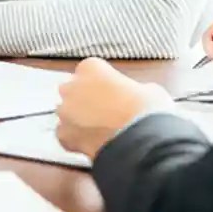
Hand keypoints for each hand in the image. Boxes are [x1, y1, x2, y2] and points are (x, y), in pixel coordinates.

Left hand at [55, 58, 172, 158]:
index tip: (113, 92)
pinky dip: (76, 139)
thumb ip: (132, 88)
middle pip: (73, 90)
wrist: (140, 142)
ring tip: (100, 131)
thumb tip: (135, 96)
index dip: (102, 83)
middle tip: (105, 112)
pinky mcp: (64, 136)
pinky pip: (66, 136)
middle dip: (85, 99)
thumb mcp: (148, 89)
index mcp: (91, 67)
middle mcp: (72, 86)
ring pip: (67, 113)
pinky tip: (92, 143)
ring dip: (79, 119)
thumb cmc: (146, 110)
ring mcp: (65, 112)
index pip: (90, 70)